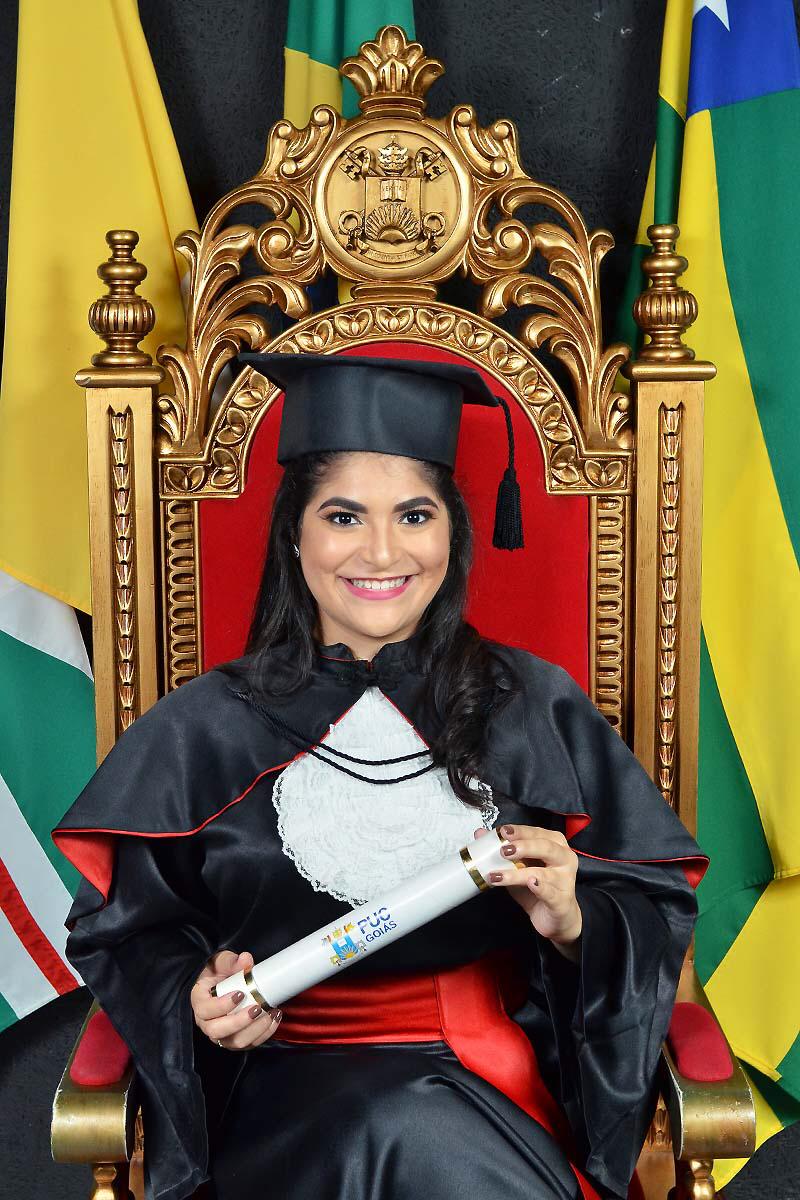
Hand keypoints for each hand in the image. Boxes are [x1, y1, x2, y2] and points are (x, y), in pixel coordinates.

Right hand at [190, 949, 282, 1049]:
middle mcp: (206, 1022)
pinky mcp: (235, 1039)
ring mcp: (221, 1034)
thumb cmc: (219, 973)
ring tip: (269, 1014)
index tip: (240, 994)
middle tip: (256, 1008)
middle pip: (217, 1031)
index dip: (221, 1006)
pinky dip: (264, 1034)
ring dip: (254, 1030)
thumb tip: (245, 960)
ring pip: (234, 1042)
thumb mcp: (221, 961)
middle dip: (239, 1022)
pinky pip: (248, 1044)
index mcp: (199, 1001)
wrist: (225, 982)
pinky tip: (274, 1019)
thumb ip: (231, 961)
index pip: (204, 1010)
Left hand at [475, 825, 581, 960]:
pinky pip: (550, 893)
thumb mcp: (519, 867)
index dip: (520, 831)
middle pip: (545, 847)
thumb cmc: (538, 887)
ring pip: (542, 873)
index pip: (537, 833)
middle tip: (503, 850)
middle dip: (524, 846)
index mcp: (555, 845)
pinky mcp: (562, 901)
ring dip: (518, 873)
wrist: (554, 917)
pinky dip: (540, 888)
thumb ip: (502, 851)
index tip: (502, 831)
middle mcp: (564, 859)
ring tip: (499, 874)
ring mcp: (565, 880)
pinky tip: (531, 883)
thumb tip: (480, 833)